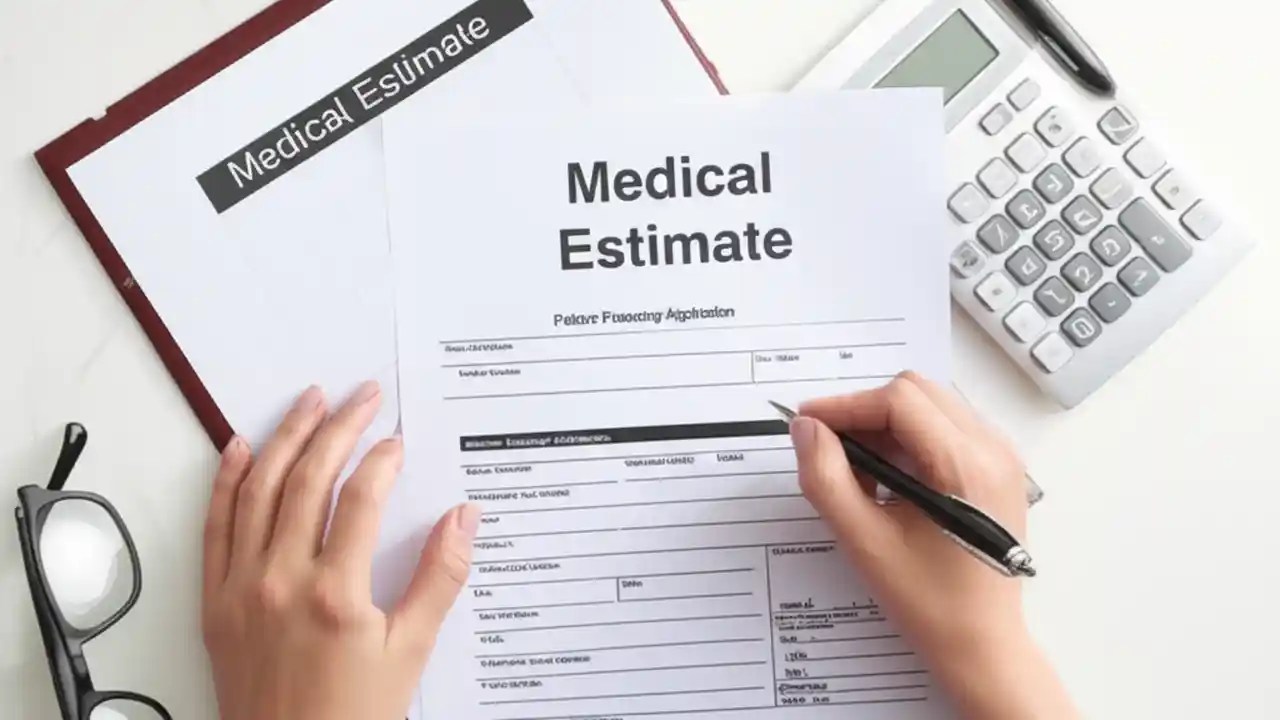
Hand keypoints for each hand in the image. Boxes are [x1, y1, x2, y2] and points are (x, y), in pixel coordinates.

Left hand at [201, 382, 478, 719]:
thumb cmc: (350, 717)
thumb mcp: (410, 653)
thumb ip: (439, 579)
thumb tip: (463, 519)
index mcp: (334, 593)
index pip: (360, 498)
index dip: (382, 460)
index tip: (397, 443)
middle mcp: (280, 581)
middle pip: (308, 480)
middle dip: (338, 427)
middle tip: (360, 395)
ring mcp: (240, 589)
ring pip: (258, 490)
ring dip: (285, 438)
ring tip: (308, 402)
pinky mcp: (214, 603)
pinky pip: (215, 527)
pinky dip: (226, 482)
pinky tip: (240, 450)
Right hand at [791, 372, 1076, 719]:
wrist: (983, 644)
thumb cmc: (929, 602)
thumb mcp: (865, 541)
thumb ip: (827, 479)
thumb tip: (806, 429)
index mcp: (967, 466)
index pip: (898, 400)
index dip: (845, 405)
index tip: (807, 424)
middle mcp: (994, 450)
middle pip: (916, 391)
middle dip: (865, 413)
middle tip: (830, 451)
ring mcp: (1001, 457)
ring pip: (930, 404)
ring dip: (886, 426)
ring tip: (860, 474)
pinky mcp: (997, 468)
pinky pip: (945, 427)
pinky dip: (908, 439)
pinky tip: (888, 481)